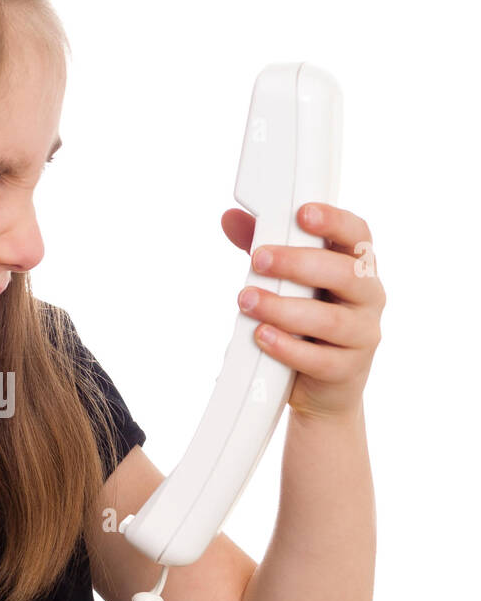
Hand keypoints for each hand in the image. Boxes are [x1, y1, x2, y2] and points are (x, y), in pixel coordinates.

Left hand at [220, 201, 384, 422]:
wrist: (322, 387)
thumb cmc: (306, 323)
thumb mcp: (287, 282)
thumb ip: (264, 249)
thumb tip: (232, 219)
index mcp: (357, 268)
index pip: (358, 236)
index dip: (335, 221)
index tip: (302, 213)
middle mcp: (368, 298)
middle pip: (345, 274)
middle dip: (298, 263)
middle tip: (259, 259)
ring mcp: (363, 335)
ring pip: (330, 319)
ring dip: (283, 308)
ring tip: (247, 300)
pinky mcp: (347, 370)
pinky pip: (319, 359)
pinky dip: (287, 347)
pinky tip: (261, 336)